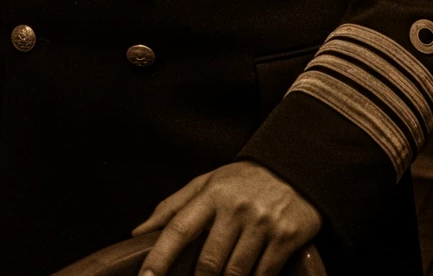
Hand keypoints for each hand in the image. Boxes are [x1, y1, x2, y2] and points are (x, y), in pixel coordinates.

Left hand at [131, 160, 321, 275]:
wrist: (294, 168)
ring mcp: (262, 222)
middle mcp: (236, 206)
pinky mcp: (285, 237)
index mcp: (212, 192)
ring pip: (235, 273)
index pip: (178, 228)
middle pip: (208, 262)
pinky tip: (249, 274)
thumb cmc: (242, 181)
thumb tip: (138, 233)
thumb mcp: (207, 183)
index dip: (159, 257)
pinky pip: (263, 275)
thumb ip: (172, 207)